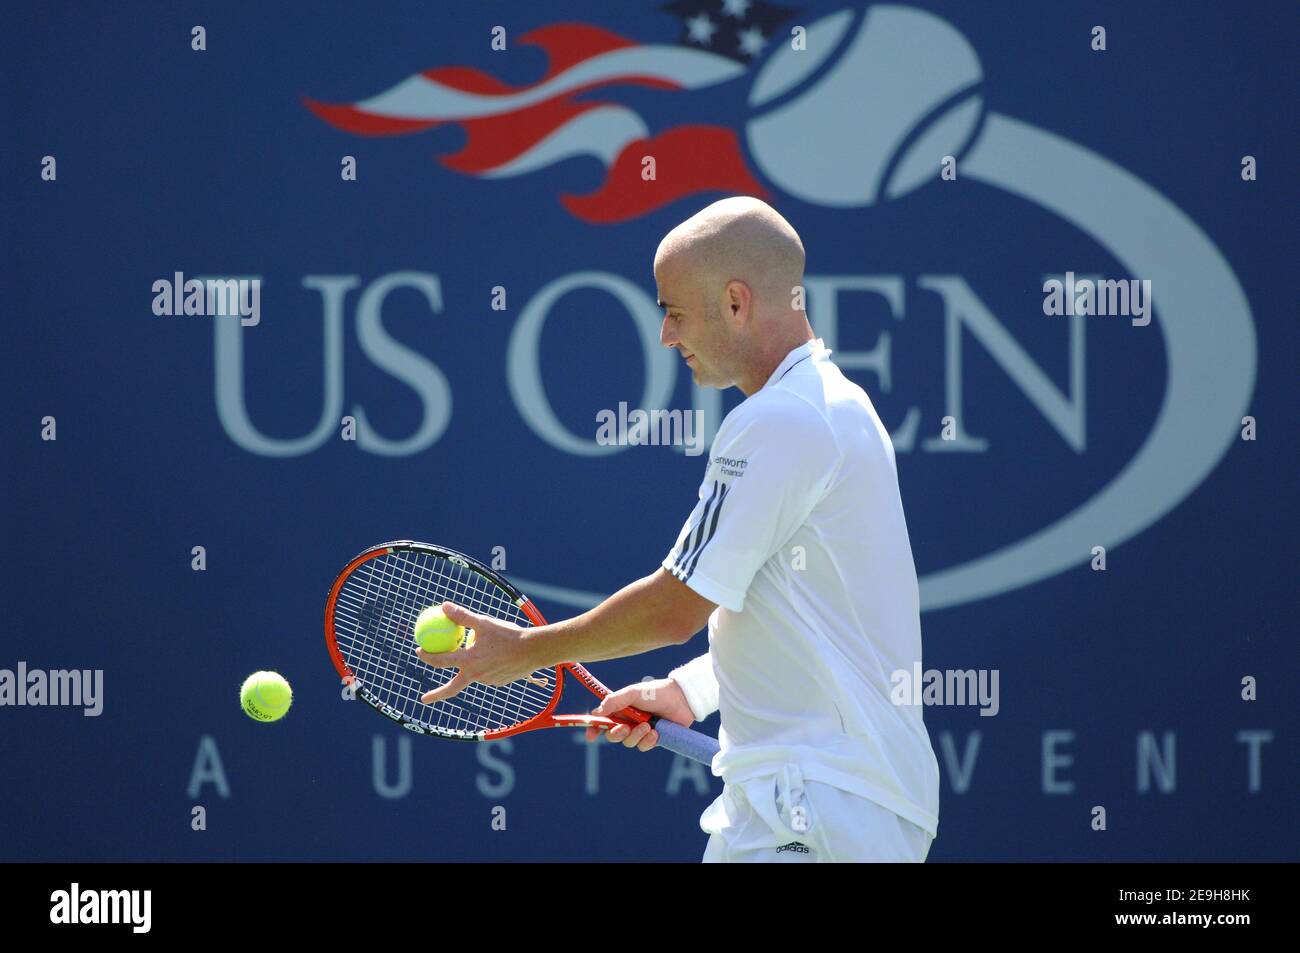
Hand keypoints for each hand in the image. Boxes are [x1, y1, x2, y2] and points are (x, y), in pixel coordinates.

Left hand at [415, 602, 540, 702]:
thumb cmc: (508, 634)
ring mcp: (488, 681)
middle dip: (435, 696)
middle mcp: (476, 675)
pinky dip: (487, 666)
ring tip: (488, 648)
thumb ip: (462, 617)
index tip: (418, 651)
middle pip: (451, 689)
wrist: (534, 650)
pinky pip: (488, 674)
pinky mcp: (499, 682)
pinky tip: (498, 654)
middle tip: (423, 698)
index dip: (427, 656)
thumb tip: (443, 607)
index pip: (440, 661)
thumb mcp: (484, 622)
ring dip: (472, 665)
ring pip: (474, 674)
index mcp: (469, 661)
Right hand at [584, 677, 694, 751]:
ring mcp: (640, 731)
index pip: (603, 722)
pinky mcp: (653, 739)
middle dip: (616, 734)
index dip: (594, 729)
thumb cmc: (656, 692)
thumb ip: (614, 701)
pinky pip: (643, 747)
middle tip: (625, 728)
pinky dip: (648, 741)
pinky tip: (656, 733)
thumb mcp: (633, 693)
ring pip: (628, 743)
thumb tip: (596, 713)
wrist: (682, 699)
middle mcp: (628, 721)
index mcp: (621, 709)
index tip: (591, 737)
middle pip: (613, 736)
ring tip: (648, 726)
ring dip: (636, 736)